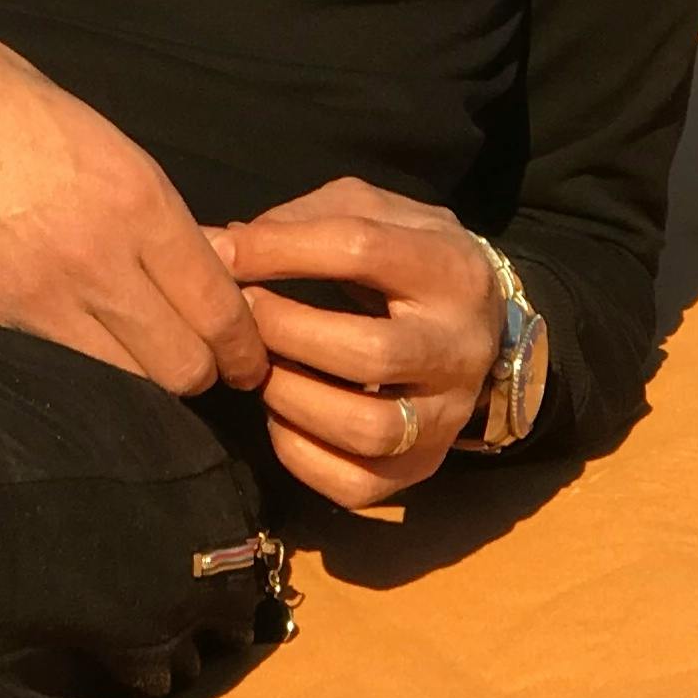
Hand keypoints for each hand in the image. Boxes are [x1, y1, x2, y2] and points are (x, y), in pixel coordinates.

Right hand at [0, 0, 267, 398]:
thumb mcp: (94, 132)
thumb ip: (150, 207)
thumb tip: (207, 263)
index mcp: (133, 198)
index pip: (220, 310)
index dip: (246, 348)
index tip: (249, 360)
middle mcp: (92, 259)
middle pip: (183, 369)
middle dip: (199, 372)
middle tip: (194, 363)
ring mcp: (29, 300)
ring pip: (122, 389)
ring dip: (138, 385)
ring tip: (133, 366)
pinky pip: (50, 377)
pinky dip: (72, 378)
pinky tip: (68, 354)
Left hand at [204, 179, 502, 514]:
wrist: (479, 325)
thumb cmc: (406, 259)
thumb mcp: (372, 213)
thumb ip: (299, 221)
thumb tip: (217, 245)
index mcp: (451, 270)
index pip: (361, 250)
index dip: (281, 250)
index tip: (226, 252)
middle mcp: (461, 350)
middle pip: (370, 353)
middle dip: (287, 333)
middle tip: (244, 316)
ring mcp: (447, 418)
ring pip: (367, 428)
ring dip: (291, 398)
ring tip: (260, 369)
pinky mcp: (421, 469)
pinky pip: (353, 484)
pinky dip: (298, 453)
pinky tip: (281, 416)